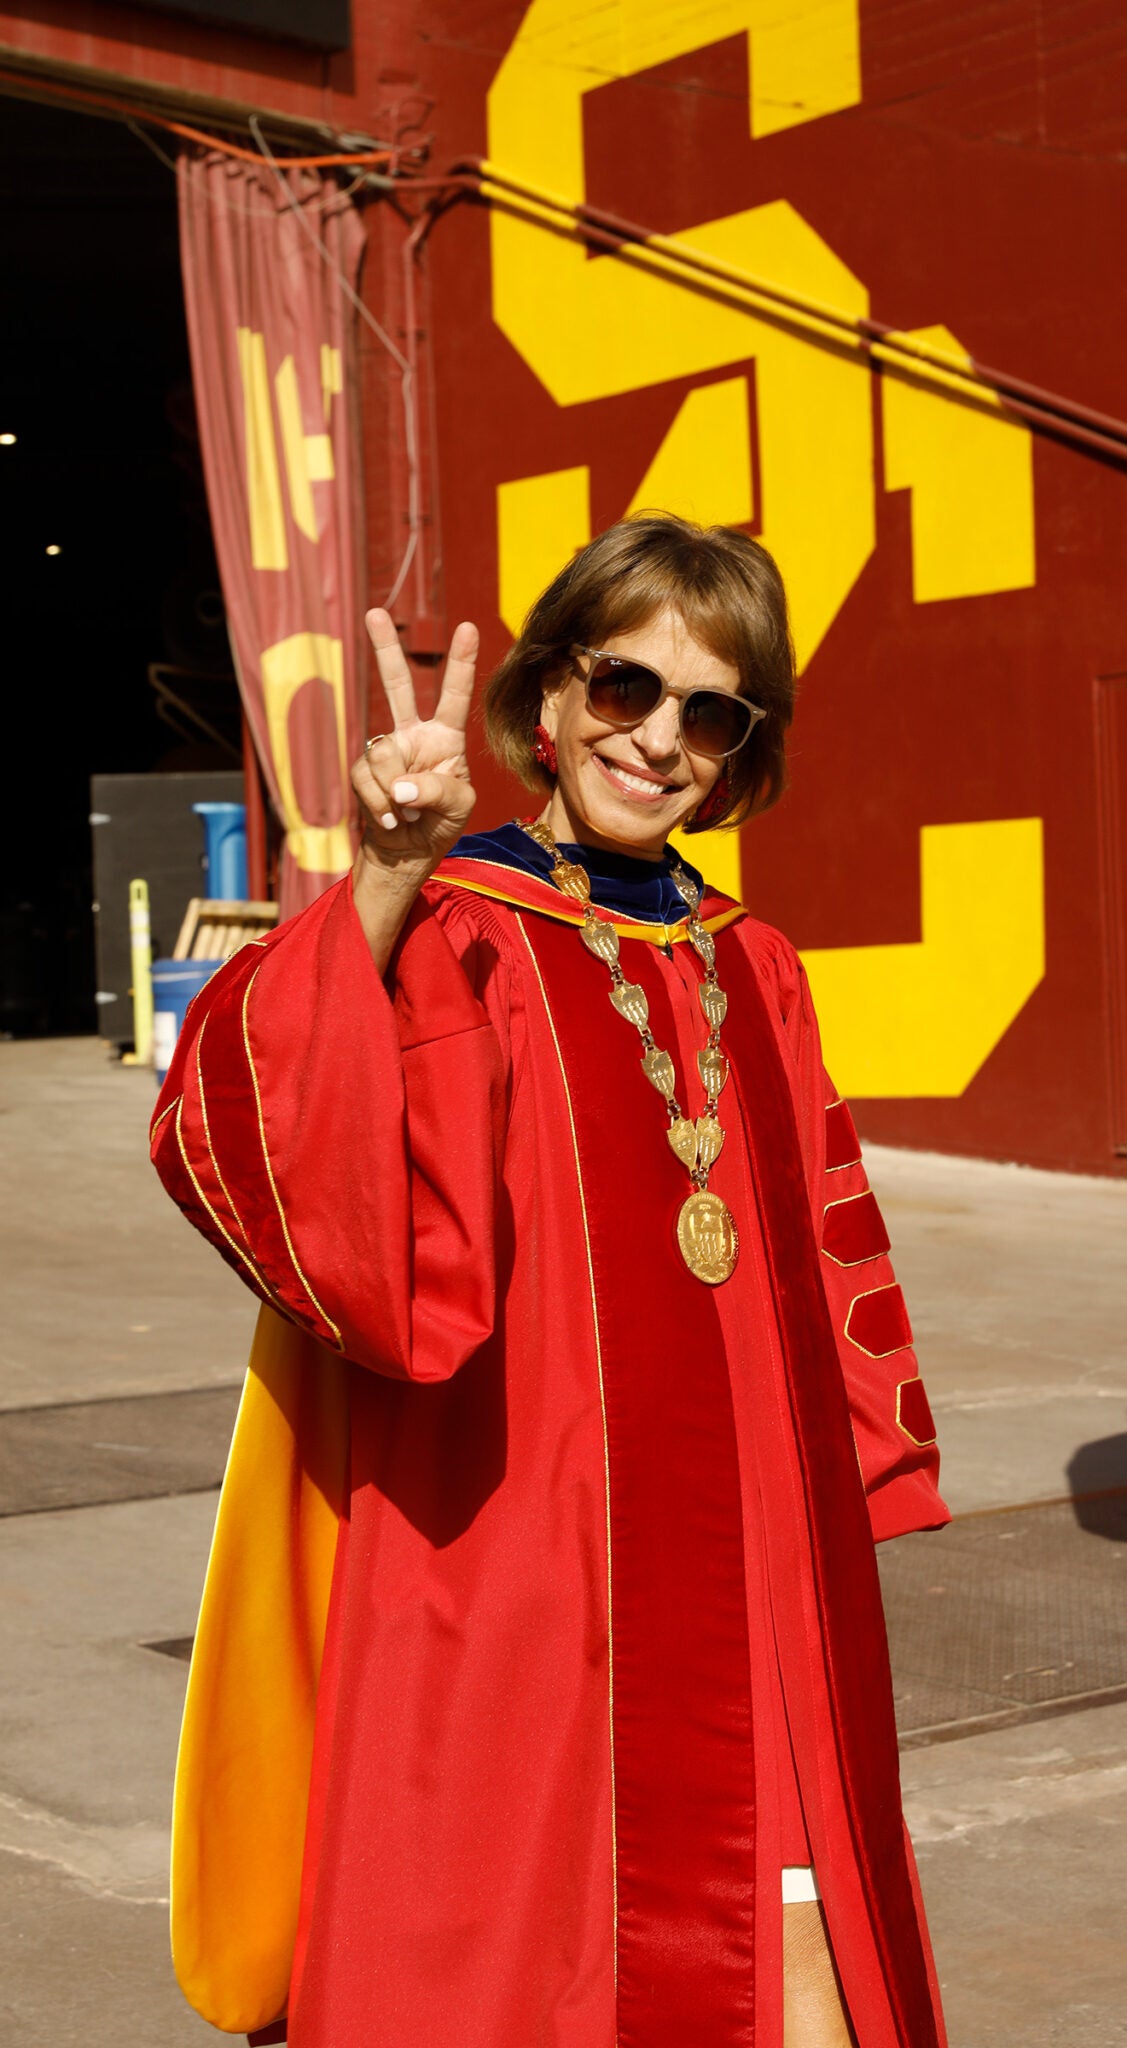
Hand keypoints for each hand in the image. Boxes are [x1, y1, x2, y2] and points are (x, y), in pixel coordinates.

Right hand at [352, 610, 478, 873]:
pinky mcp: (364, 773)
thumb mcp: (458, 808)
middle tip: (374, 613)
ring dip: (397, 792)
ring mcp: (387, 752)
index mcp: (446, 738)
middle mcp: (414, 736)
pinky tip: (393, 821)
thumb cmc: (440, 826)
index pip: (454, 696)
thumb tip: (400, 783)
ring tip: (409, 814)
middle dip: (384, 649)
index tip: (467, 627)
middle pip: (398, 685)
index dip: (461, 663)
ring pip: (384, 753)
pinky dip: (382, 806)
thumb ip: (437, 789)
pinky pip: (367, 781)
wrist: (406, 855)